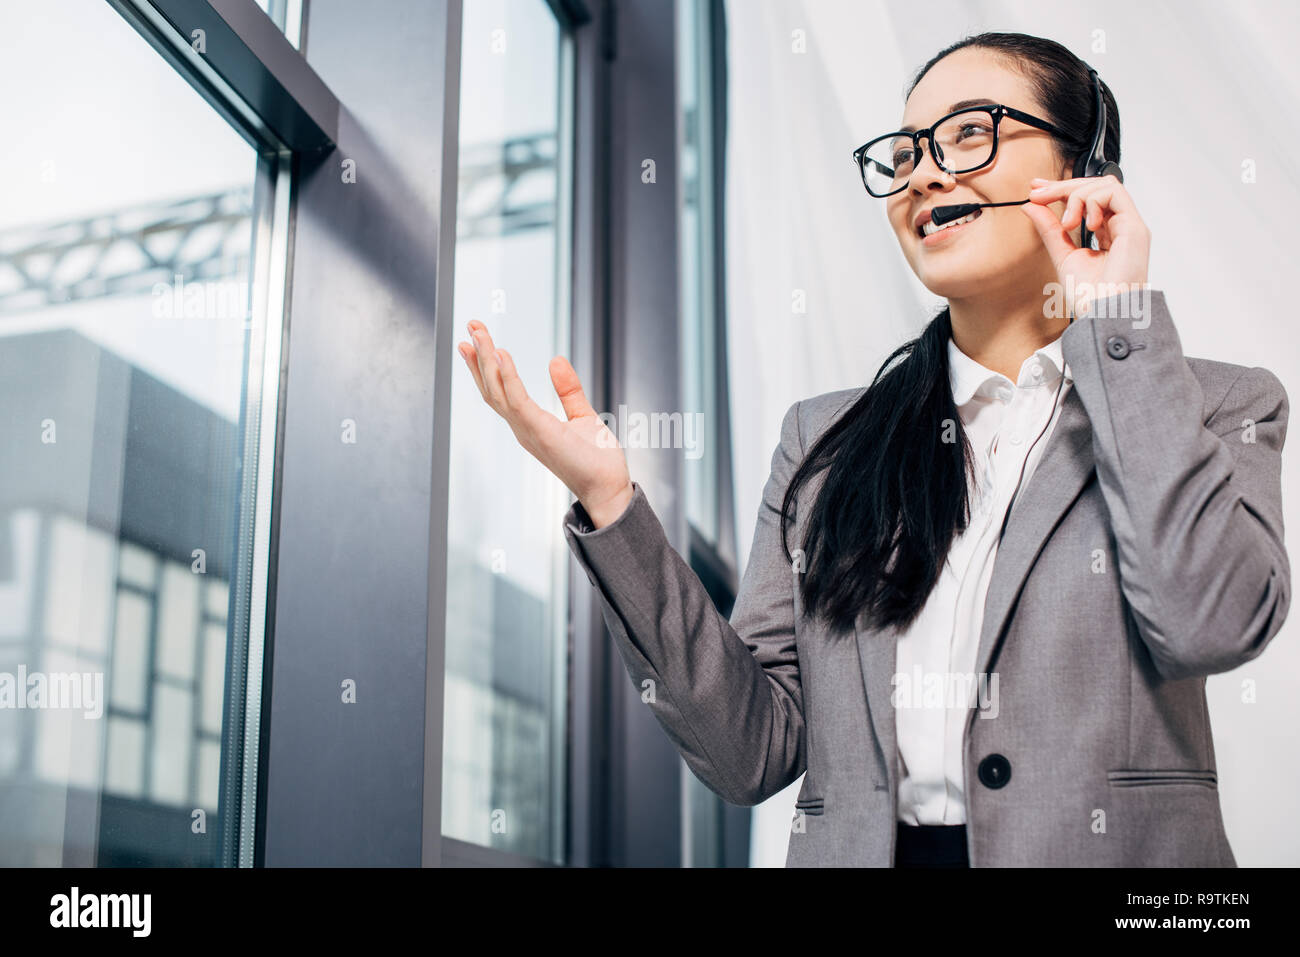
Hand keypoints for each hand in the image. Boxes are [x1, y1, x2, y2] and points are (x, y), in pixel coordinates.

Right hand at [457, 320, 633, 527]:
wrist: (608, 488)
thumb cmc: (597, 461)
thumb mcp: (582, 415)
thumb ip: (567, 389)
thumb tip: (555, 360)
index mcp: (529, 424)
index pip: (500, 391)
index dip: (486, 366)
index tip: (477, 341)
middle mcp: (522, 427)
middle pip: (491, 388)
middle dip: (478, 357)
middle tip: (471, 325)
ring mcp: (527, 430)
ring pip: (498, 391)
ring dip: (486, 360)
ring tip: (479, 333)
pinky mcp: (539, 431)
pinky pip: (516, 400)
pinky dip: (507, 376)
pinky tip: (501, 354)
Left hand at [1020, 174, 1150, 316]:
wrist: (1104, 315)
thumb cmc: (1091, 297)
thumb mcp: (1062, 255)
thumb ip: (1049, 230)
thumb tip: (1031, 206)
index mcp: (1106, 233)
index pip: (1088, 198)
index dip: (1062, 189)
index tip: (1036, 190)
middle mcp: (1120, 226)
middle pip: (1096, 187)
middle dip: (1064, 186)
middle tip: (1039, 194)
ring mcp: (1129, 226)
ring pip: (1105, 186)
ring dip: (1078, 196)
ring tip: (1067, 224)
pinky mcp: (1135, 227)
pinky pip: (1115, 194)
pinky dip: (1093, 202)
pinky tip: (1084, 225)